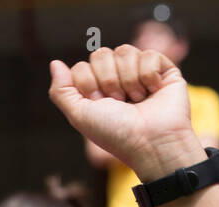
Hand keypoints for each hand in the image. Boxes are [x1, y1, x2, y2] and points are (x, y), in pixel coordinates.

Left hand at [48, 45, 205, 181]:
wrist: (151, 143)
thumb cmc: (116, 134)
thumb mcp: (80, 116)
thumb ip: (61, 91)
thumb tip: (55, 63)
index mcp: (97, 89)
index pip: (82, 66)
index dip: (88, 84)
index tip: (100, 105)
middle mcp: (118, 79)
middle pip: (101, 54)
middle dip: (107, 80)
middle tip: (119, 103)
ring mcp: (140, 72)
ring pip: (124, 51)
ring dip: (128, 80)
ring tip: (137, 100)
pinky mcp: (163, 69)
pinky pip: (148, 54)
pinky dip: (148, 76)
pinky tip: (153, 92)